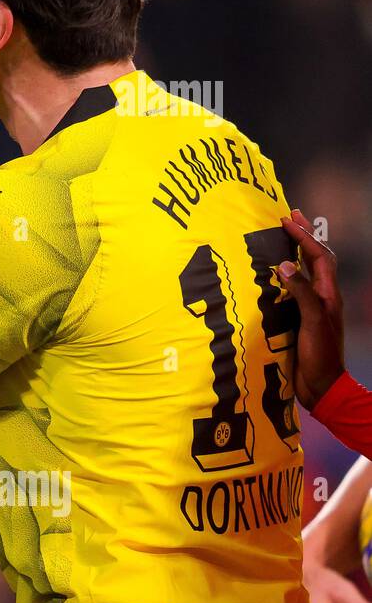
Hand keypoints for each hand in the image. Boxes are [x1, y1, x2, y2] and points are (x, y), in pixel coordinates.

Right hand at [276, 208, 344, 409]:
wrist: (323, 386)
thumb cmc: (320, 355)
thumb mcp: (312, 321)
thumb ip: (301, 293)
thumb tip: (286, 265)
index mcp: (329, 295)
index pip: (319, 257)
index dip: (304, 236)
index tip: (286, 219)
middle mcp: (322, 297)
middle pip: (316, 259)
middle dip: (304, 236)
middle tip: (289, 217)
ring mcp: (312, 308)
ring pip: (306, 273)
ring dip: (295, 252)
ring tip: (281, 237)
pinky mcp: (300, 320)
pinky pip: (294, 290)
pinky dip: (285, 276)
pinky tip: (273, 275)